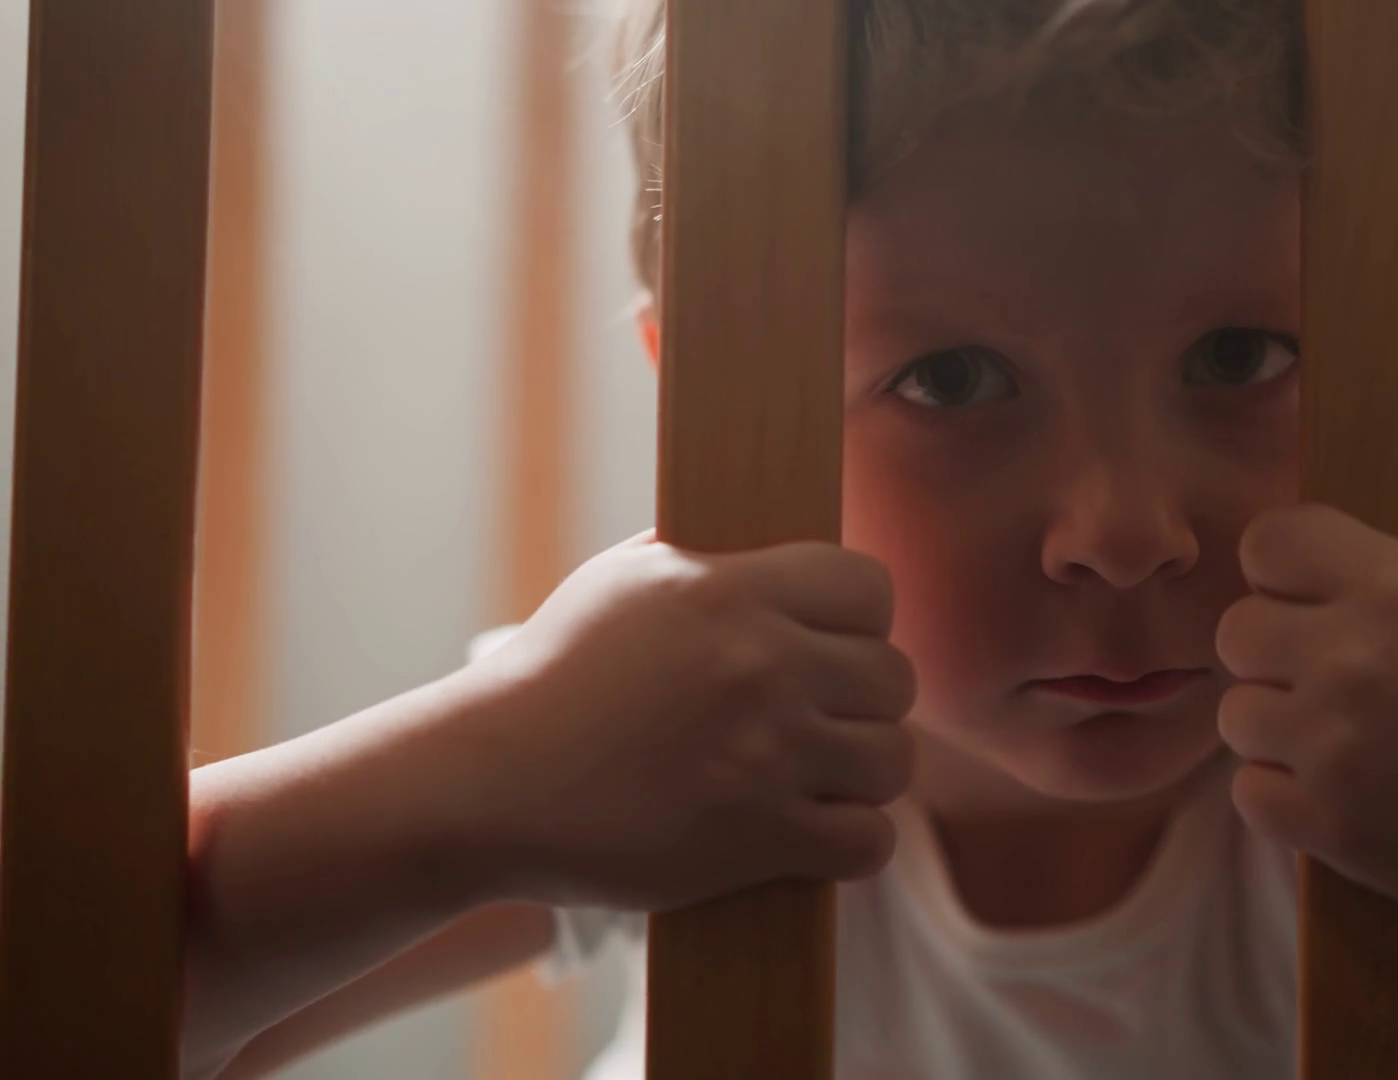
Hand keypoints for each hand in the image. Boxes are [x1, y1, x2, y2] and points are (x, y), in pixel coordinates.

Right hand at [439, 534, 917, 911]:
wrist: (487, 782)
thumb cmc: (551, 676)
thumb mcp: (625, 580)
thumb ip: (712, 561)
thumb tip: (776, 551)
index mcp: (734, 591)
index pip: (870, 587)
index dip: (863, 620)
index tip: (836, 645)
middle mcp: (764, 666)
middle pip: (894, 678)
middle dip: (865, 701)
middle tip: (826, 719)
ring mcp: (768, 756)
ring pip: (893, 760)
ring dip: (864, 774)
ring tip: (824, 777)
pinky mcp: (759, 839)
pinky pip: (868, 841)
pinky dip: (851, 843)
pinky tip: (816, 834)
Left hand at [1215, 505, 1397, 917]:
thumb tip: (1360, 558)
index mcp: (1392, 586)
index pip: (1269, 542)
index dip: (1280, 568)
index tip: (1307, 594)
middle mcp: (1352, 660)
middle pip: (1236, 632)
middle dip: (1273, 651)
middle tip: (1318, 675)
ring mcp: (1338, 746)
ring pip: (1238, 716)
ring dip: (1277, 726)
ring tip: (1331, 737)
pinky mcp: (1337, 825)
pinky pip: (1251, 794)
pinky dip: (1283, 794)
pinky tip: (1331, 789)